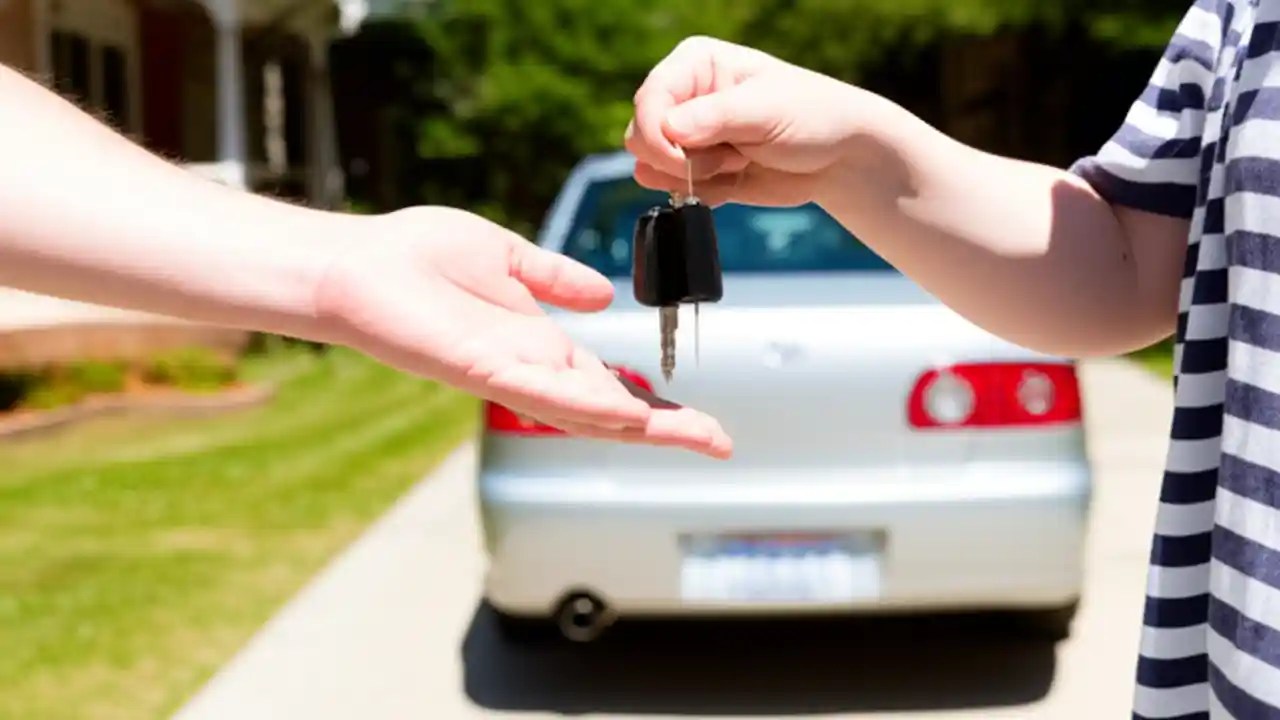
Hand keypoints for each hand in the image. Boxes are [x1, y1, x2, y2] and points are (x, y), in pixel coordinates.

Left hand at [314, 207, 732, 458]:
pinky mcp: (480, 370)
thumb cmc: (416, 255)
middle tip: (718, 441)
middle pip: (608, 408)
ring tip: (693, 435)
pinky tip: (625, 413)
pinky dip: (585, 406)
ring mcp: (507, 375)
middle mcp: (528, 369)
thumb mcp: (508, 256)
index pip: (607, 382)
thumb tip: (603, 296)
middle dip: (664, 426)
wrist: (356, 263)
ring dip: (639, 425)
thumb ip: (555, 278)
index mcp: (537, 344)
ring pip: (583, 411)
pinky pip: (539, 394)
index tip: (698, 417)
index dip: (653, 402)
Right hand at [626, 36, 866, 206]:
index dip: (657, 134)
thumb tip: (667, 128)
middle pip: (640, 134)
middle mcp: (685, 96)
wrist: (839, 156)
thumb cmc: (812, 115)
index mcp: (696, 63)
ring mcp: (688, 135)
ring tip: (737, 163)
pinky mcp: (696, 169)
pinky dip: (701, 194)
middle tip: (729, 158)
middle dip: (680, 159)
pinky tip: (735, 179)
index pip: (649, 99)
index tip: (684, 157)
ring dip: (693, 177)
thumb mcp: (766, 109)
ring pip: (652, 167)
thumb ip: (715, 117)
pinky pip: (673, 190)